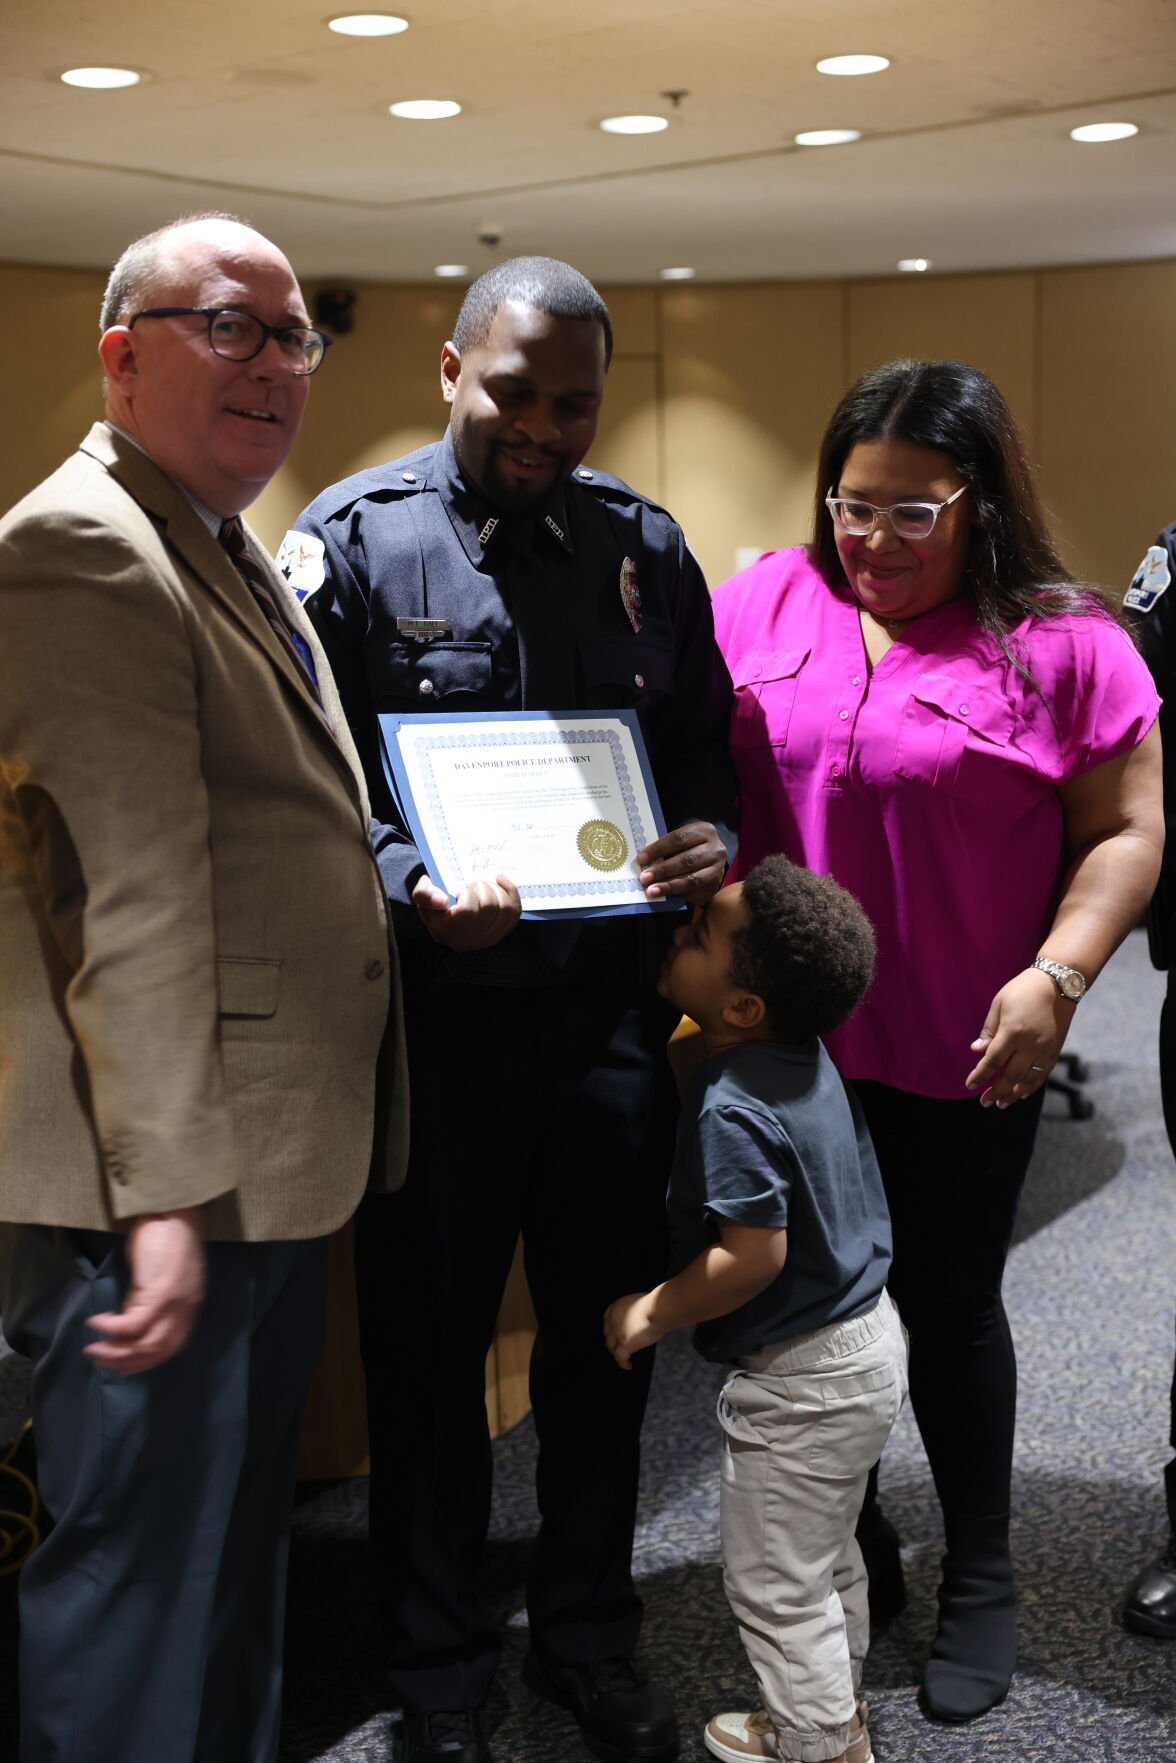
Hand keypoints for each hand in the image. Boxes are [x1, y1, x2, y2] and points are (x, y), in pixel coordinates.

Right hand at [85, 1208, 205, 1374]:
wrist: (177, 1210)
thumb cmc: (169, 1236)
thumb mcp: (165, 1277)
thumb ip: (152, 1299)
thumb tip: (130, 1316)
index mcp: (188, 1308)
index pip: (168, 1348)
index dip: (143, 1361)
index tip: (122, 1364)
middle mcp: (184, 1311)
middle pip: (156, 1353)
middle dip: (125, 1363)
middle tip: (101, 1361)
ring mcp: (174, 1304)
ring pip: (143, 1345)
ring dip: (115, 1353)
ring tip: (94, 1350)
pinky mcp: (159, 1293)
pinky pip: (131, 1324)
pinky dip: (111, 1329)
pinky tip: (95, 1323)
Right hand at [412, 872, 520, 950]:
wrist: (444, 917)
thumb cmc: (434, 903)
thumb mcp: (421, 895)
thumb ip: (425, 895)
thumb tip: (442, 901)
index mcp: (447, 931)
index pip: (468, 911)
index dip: (467, 895)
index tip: (459, 891)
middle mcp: (468, 940)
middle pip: (490, 907)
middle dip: (482, 887)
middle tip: (471, 884)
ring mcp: (486, 939)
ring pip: (505, 909)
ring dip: (496, 889)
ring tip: (483, 886)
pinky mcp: (499, 934)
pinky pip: (514, 912)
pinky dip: (511, 892)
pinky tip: (501, 880)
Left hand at [603, 1290, 665, 1369]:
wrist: (656, 1308)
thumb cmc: (654, 1303)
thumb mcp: (639, 1303)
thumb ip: (634, 1311)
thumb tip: (641, 1318)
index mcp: (616, 1307)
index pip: (607, 1319)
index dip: (610, 1327)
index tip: (614, 1331)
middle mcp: (613, 1320)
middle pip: (608, 1334)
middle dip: (612, 1341)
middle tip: (619, 1345)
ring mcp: (617, 1333)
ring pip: (611, 1347)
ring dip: (616, 1353)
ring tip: (622, 1357)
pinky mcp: (624, 1344)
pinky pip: (620, 1357)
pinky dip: (623, 1363)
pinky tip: (628, 1365)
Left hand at [636, 821, 726, 903]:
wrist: (712, 860)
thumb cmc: (690, 847)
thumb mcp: (682, 841)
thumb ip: (667, 849)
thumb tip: (644, 863)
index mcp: (704, 831)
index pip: (679, 839)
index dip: (658, 849)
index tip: (641, 859)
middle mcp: (715, 849)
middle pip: (686, 860)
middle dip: (663, 870)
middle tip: (644, 878)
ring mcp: (718, 869)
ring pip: (692, 879)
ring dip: (669, 886)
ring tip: (652, 891)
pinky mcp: (715, 885)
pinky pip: (695, 892)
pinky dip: (678, 895)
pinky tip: (666, 898)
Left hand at [965, 968, 1076, 1107]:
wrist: (1058, 983)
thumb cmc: (1023, 989)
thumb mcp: (999, 1004)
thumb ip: (989, 1030)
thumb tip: (977, 1051)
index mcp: (1013, 1032)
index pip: (993, 1061)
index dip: (980, 1075)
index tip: (969, 1085)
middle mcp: (1030, 1045)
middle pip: (1010, 1076)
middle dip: (996, 1092)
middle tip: (984, 1103)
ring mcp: (1045, 1049)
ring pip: (1028, 1080)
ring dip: (1014, 1094)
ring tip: (1002, 1104)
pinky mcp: (1056, 1051)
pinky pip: (1043, 1074)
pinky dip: (1032, 1086)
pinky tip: (1023, 1093)